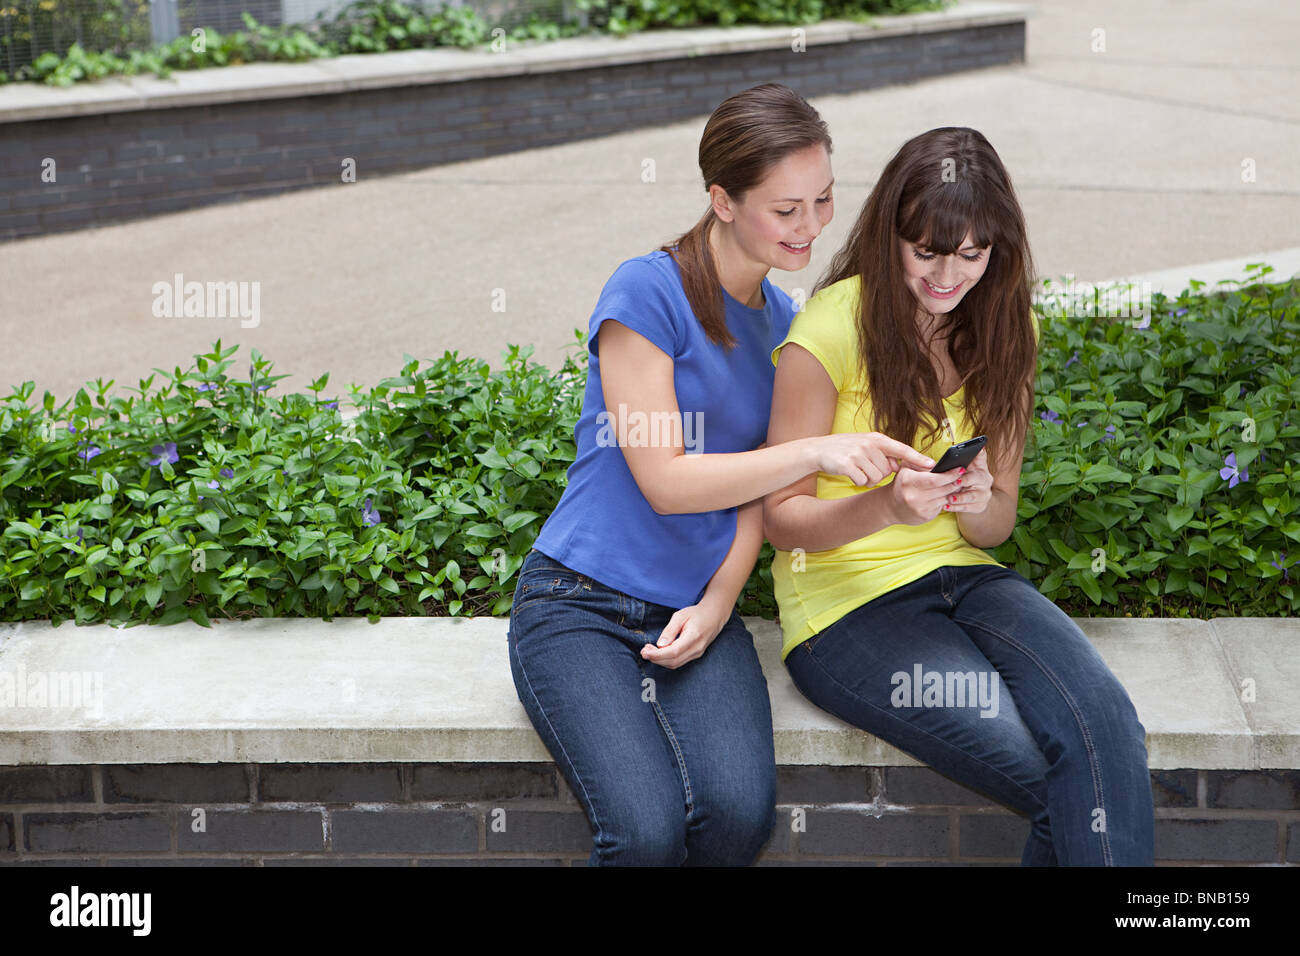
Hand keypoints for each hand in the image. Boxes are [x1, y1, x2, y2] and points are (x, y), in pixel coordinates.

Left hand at [640, 598, 730, 669]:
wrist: (715, 615)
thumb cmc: (697, 613)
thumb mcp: (681, 616)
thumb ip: (670, 630)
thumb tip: (660, 645)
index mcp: (693, 637)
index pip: (673, 652)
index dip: (657, 655)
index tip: (645, 652)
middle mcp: (696, 649)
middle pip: (673, 661)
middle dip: (656, 659)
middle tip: (644, 651)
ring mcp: (697, 654)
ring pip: (675, 664)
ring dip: (660, 660)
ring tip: (649, 651)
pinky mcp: (695, 655)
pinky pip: (679, 661)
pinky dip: (667, 659)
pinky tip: (659, 652)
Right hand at [813, 432, 935, 486]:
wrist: (818, 450)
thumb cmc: (845, 449)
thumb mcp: (865, 445)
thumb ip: (883, 454)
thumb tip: (898, 467)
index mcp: (877, 439)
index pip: (901, 449)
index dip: (917, 458)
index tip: (931, 465)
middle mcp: (869, 444)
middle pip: (887, 471)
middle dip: (878, 474)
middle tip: (864, 467)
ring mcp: (858, 454)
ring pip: (876, 478)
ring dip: (868, 479)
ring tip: (857, 470)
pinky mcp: (848, 464)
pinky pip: (863, 481)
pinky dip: (858, 482)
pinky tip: (850, 474)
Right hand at [886, 460, 963, 524]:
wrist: (891, 506)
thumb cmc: (902, 484)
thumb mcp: (906, 468)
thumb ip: (921, 462)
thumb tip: (941, 462)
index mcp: (908, 481)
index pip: (935, 479)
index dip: (950, 475)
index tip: (961, 469)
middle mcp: (913, 496)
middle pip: (943, 489)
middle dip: (955, 482)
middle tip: (963, 476)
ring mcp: (919, 508)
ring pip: (945, 498)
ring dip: (953, 491)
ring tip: (958, 484)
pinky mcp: (925, 517)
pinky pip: (942, 506)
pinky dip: (947, 500)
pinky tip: (948, 494)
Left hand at [944, 448, 993, 513]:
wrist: (975, 498)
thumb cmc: (965, 479)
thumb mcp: (965, 468)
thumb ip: (961, 459)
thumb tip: (959, 451)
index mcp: (981, 468)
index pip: (981, 458)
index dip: (979, 453)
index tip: (976, 449)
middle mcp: (985, 480)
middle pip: (976, 478)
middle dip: (965, 480)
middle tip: (955, 482)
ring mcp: (984, 494)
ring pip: (972, 496)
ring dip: (959, 497)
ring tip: (948, 498)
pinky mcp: (980, 506)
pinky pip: (967, 507)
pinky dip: (956, 507)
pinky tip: (946, 506)